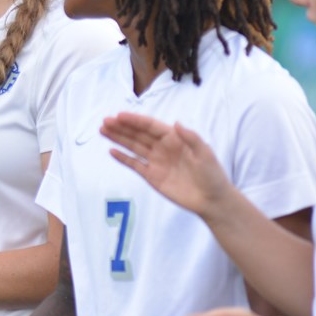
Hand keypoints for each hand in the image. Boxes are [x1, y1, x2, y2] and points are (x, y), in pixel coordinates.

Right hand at [99, 113, 231, 218]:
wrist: (212, 200)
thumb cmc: (212, 175)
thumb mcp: (205, 154)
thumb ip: (191, 138)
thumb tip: (176, 123)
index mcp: (174, 138)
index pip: (150, 126)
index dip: (135, 120)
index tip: (119, 115)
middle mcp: (162, 147)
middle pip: (138, 134)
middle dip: (121, 127)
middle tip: (105, 121)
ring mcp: (156, 161)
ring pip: (133, 146)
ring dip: (118, 138)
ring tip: (103, 130)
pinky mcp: (152, 176)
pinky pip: (134, 164)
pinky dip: (123, 158)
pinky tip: (112, 151)